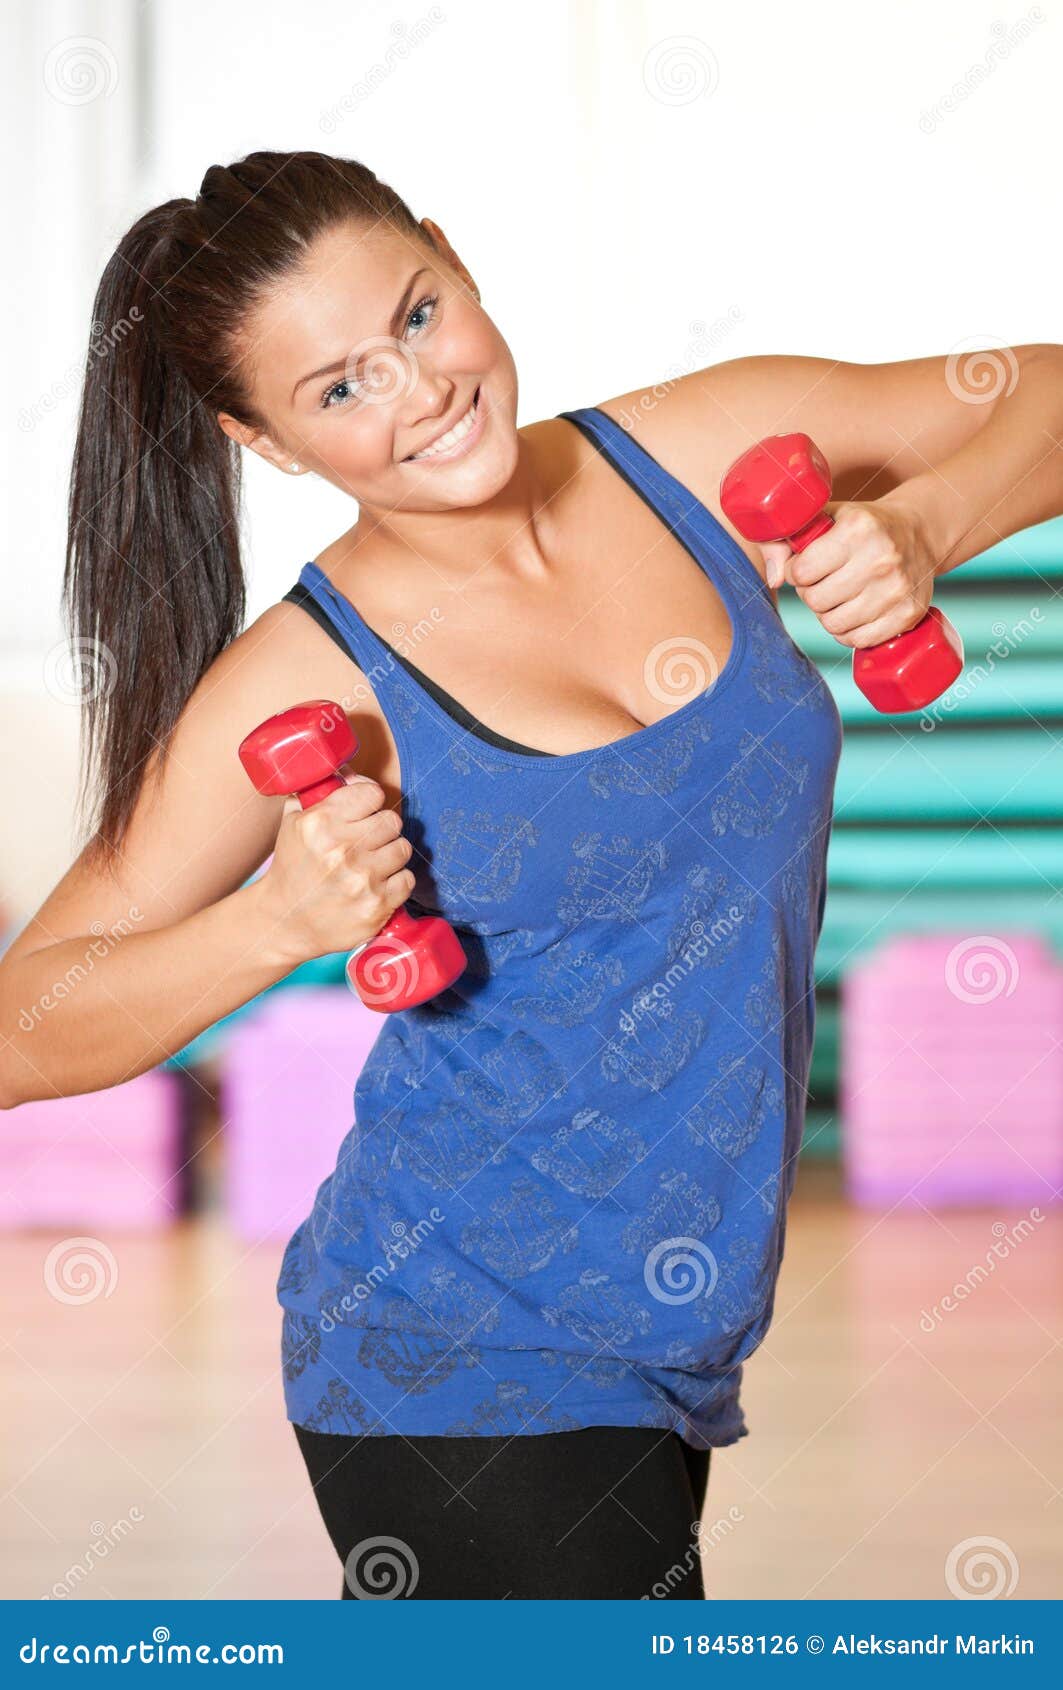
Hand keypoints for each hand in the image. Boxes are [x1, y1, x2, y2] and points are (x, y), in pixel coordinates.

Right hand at [255, 772, 415, 966]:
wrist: (284, 921)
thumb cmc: (293, 868)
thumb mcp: (293, 823)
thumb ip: (320, 794)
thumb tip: (348, 771)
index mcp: (321, 823)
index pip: (372, 794)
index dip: (369, 802)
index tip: (364, 812)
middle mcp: (343, 850)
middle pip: (392, 821)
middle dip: (381, 830)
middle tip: (368, 842)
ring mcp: (362, 880)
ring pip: (403, 848)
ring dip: (391, 854)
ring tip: (373, 863)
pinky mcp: (376, 906)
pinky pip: (407, 879)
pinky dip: (396, 882)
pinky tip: (377, 884)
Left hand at [759, 498, 938, 648]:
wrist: (918, 534)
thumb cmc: (862, 527)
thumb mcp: (825, 518)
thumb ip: (785, 540)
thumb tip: (774, 579)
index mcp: (858, 529)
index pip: (801, 572)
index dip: (795, 572)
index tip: (805, 565)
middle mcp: (881, 559)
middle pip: (816, 601)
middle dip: (811, 593)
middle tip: (823, 581)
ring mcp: (897, 589)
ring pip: (834, 625)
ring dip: (829, 614)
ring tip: (840, 595)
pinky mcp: (908, 614)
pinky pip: (858, 640)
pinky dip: (850, 631)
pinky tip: (855, 611)